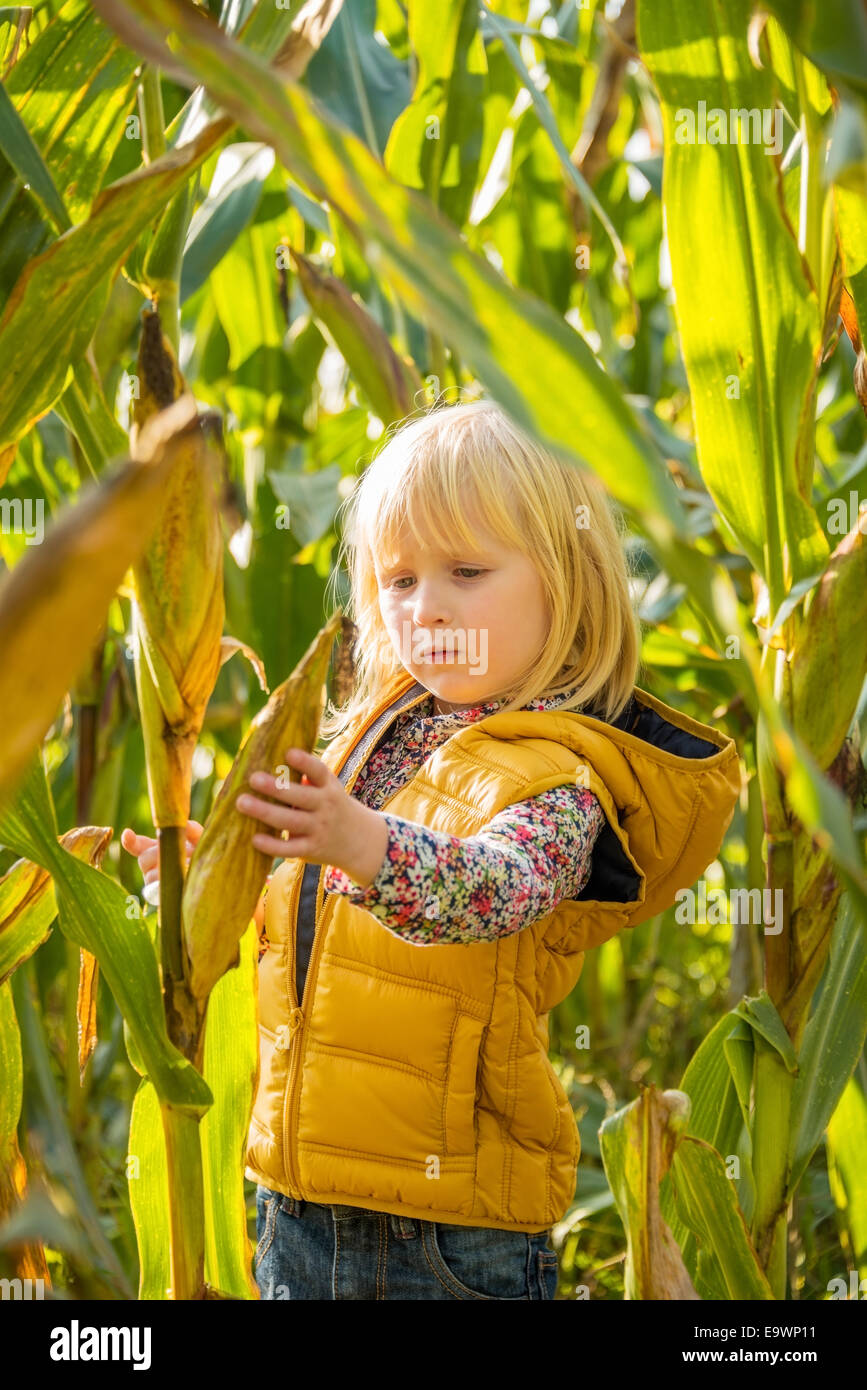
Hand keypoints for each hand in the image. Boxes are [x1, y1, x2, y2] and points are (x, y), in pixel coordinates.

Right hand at [120, 820, 203, 902]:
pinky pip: (157, 892)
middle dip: (156, 854)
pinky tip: (181, 878)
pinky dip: (169, 884)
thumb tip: (186, 826)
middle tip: (173, 852)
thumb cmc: (203, 856)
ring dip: (165, 870)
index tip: (127, 833)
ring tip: (185, 865)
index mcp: (157, 850)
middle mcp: (152, 867)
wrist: (211, 878)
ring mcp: (155, 884)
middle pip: (144, 859)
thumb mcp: (200, 841)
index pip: (139, 845)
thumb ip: (193, 831)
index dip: (131, 841)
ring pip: (150, 876)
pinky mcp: (161, 899)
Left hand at [235, 747, 388, 888]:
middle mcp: (326, 807)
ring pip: (290, 821)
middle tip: (253, 778)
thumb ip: (305, 779)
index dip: (305, 762)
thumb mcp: (327, 789)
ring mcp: (319, 829)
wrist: (360, 840)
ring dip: (265, 812)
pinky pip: (290, 848)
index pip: (319, 771)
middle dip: (276, 788)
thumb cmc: (332, 807)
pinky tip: (254, 838)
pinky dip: (272, 845)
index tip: (288, 753)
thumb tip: (265, 761)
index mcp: (329, 787)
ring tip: (242, 803)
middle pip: (300, 796)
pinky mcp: (311, 849)